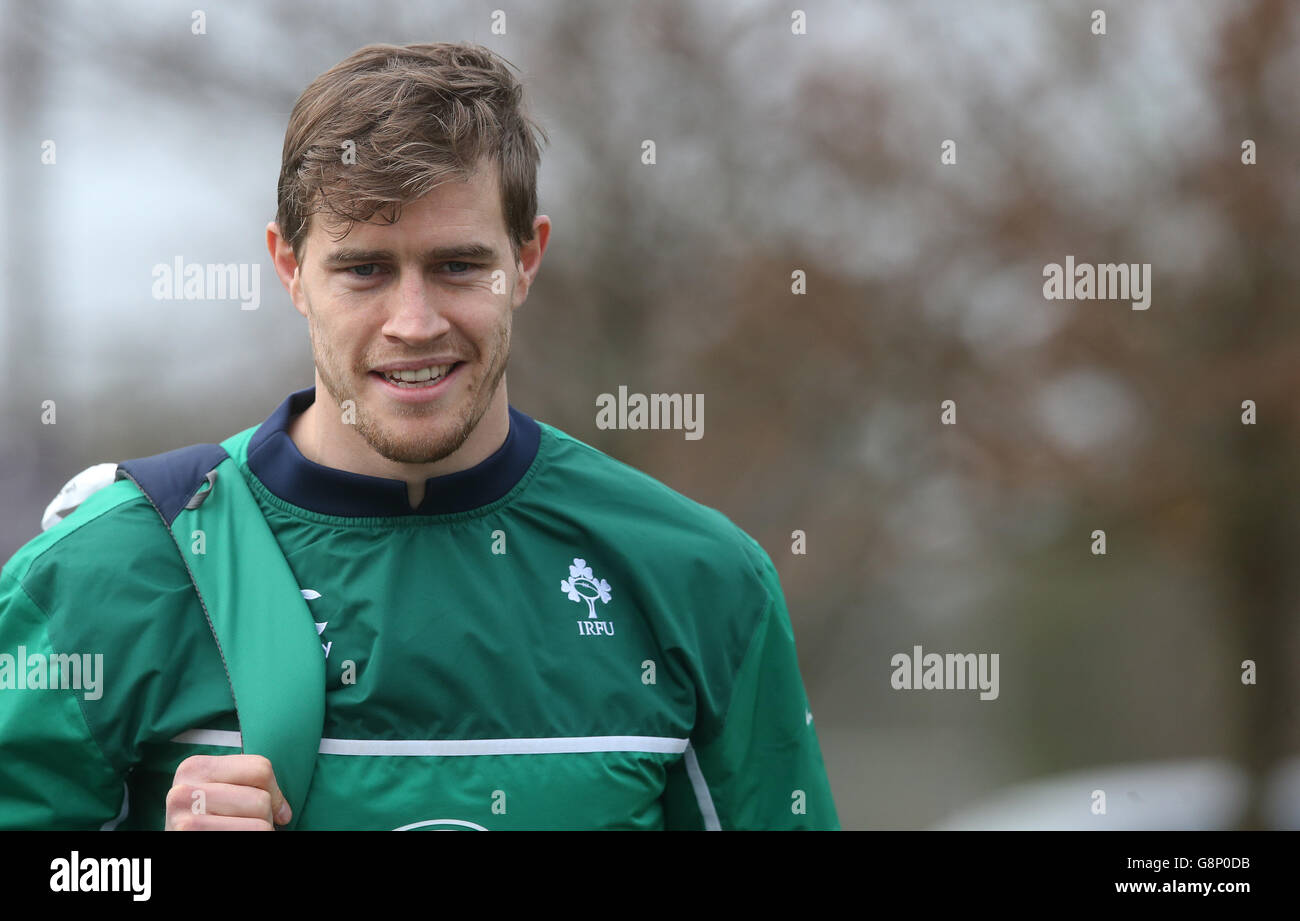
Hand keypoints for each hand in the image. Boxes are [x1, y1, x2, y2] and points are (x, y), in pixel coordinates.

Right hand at [164, 754, 291, 829]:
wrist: (173, 846)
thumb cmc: (204, 820)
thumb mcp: (216, 794)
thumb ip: (246, 786)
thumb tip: (284, 813)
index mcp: (193, 767)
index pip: (260, 768)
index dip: (273, 791)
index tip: (264, 808)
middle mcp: (183, 792)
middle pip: (261, 800)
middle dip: (265, 817)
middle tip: (246, 825)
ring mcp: (186, 821)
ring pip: (261, 825)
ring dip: (261, 832)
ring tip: (240, 832)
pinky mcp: (191, 838)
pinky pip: (252, 836)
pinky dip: (254, 840)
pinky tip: (233, 839)